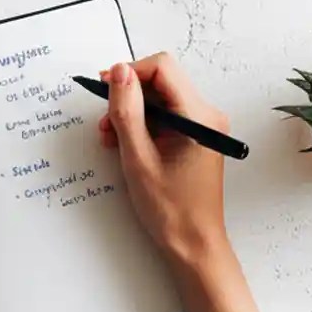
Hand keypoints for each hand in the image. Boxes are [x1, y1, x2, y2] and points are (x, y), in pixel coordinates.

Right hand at [99, 53, 230, 266]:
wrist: (193, 243)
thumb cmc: (171, 209)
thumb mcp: (138, 157)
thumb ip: (126, 111)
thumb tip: (118, 72)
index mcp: (198, 117)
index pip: (162, 68)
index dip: (130, 72)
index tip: (105, 88)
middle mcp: (206, 115)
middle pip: (160, 81)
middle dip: (127, 96)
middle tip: (105, 121)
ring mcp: (202, 125)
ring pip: (159, 99)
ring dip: (131, 112)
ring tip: (111, 138)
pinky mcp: (195, 136)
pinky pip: (164, 116)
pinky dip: (142, 124)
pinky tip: (126, 144)